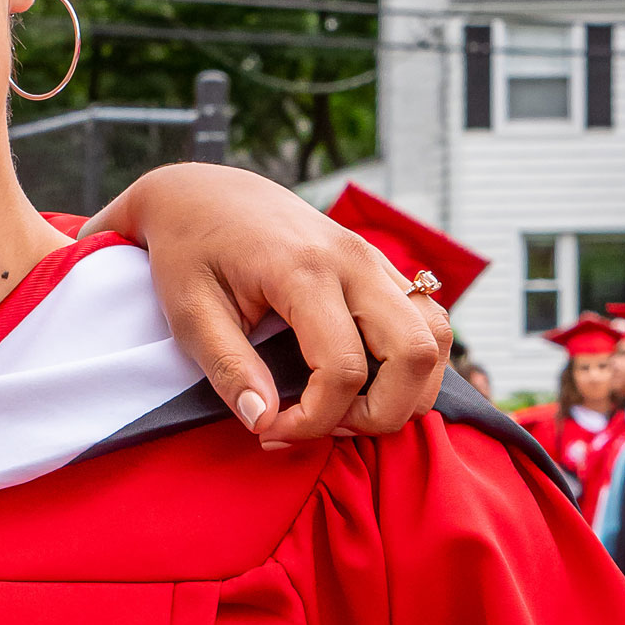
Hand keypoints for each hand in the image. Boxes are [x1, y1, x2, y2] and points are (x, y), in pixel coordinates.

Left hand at [89, 164, 449, 446]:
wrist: (204, 194)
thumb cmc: (190, 252)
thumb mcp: (189, 312)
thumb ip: (227, 368)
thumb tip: (263, 421)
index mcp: (304, 270)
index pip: (343, 369)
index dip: (314, 420)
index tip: (271, 430)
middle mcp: (355, 262)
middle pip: (415, 355)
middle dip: (378, 415)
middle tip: (321, 425)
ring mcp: (375, 261)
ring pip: (435, 340)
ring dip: (405, 392)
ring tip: (343, 409)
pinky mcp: (382, 269)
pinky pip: (427, 323)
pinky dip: (410, 367)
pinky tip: (360, 384)